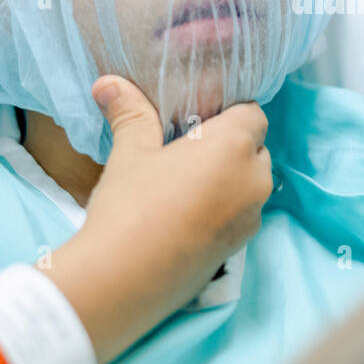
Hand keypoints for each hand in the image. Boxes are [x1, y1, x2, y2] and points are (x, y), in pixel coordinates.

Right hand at [43, 76, 271, 363]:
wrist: (125, 281)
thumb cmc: (130, 207)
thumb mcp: (130, 153)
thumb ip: (130, 113)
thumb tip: (108, 82)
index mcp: (235, 146)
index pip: (253, 113)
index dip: (228, 112)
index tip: (198, 118)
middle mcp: (255, 179)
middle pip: (255, 148)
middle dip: (229, 145)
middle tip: (187, 149)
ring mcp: (252, 216)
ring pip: (250, 182)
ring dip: (228, 177)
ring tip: (185, 182)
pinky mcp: (241, 246)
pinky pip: (243, 212)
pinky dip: (224, 206)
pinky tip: (187, 213)